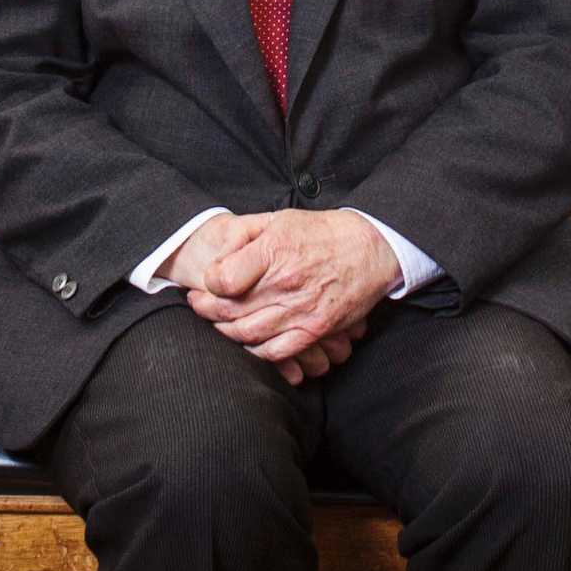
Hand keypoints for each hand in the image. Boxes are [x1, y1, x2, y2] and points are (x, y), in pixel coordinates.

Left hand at [180, 209, 398, 379]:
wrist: (369, 248)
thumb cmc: (322, 233)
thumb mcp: (280, 219)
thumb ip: (244, 233)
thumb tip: (218, 253)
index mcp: (274, 250)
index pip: (222, 279)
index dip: (208, 283)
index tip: (207, 283)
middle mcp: (285, 282)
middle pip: (229, 310)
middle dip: (207, 310)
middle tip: (200, 305)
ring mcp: (300, 309)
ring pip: (247, 334)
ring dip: (226, 332)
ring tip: (220, 323)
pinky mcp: (314, 329)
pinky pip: (275, 352)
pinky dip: (256, 352)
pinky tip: (249, 342)